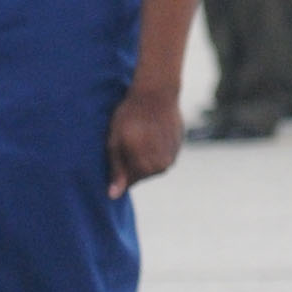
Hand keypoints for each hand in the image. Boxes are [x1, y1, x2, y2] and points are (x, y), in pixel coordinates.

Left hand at [107, 83, 182, 197]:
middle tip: (123, 142)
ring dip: (142, 157)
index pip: (127, 183)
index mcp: (145, 167)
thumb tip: (113, 196)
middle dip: (129, 164)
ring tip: (136, 136)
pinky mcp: (178, 148)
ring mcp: (172, 158)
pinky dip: (153, 149)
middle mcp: (162, 167)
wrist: (156, 95)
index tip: (113, 154)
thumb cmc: (129, 117)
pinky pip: (161, 156)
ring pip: (152, 166)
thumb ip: (116, 171)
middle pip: (140, 175)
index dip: (117, 171)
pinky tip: (147, 134)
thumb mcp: (115, 142)